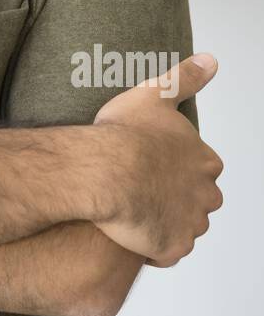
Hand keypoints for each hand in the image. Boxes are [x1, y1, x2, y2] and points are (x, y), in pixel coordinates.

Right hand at [92, 54, 223, 266]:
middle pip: (197, 201)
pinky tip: (129, 235)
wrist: (106, 172)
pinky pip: (165, 254)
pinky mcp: (172, 247)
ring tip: (132, 213)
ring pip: (183, 228)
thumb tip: (211, 61)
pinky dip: (152, 249)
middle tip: (141, 190)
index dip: (175, 167)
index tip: (152, 164)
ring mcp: (190, 224)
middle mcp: (206, 195)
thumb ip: (185, 78)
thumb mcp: (155, 94)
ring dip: (163, 223)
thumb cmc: (125, 134)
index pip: (201, 169)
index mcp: (204, 161)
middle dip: (175, 199)